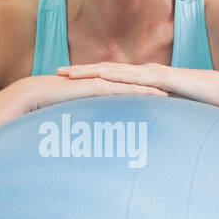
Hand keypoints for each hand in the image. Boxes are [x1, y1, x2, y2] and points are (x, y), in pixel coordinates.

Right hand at [14, 73, 167, 114]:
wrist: (36, 93)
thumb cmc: (52, 106)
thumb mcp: (75, 115)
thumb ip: (87, 122)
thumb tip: (93, 137)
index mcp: (102, 88)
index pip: (131, 90)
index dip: (149, 93)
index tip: (168, 99)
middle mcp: (106, 82)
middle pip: (138, 85)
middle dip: (159, 89)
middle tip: (181, 94)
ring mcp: (103, 82)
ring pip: (136, 85)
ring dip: (157, 89)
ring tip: (177, 95)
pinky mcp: (99, 86)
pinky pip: (125, 89)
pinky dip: (142, 91)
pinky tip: (158, 95)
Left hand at [57, 62, 218, 110]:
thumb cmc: (200, 107)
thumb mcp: (170, 116)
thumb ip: (155, 121)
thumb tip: (142, 138)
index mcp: (143, 82)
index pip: (109, 80)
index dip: (87, 79)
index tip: (64, 83)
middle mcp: (143, 75)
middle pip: (104, 71)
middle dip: (79, 72)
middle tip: (54, 73)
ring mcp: (151, 75)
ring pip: (113, 71)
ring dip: (89, 72)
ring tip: (67, 74)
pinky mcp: (160, 79)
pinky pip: (133, 78)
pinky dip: (113, 77)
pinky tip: (97, 78)